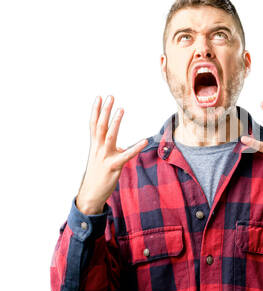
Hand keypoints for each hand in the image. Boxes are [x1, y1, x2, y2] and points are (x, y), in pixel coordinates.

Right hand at [75, 96, 147, 214]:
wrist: (91, 193)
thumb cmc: (99, 174)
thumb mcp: (103, 158)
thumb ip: (111, 148)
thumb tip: (120, 144)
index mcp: (95, 145)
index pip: (94, 124)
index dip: (96, 110)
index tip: (99, 97)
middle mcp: (98, 148)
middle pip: (100, 125)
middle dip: (106, 110)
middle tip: (110, 96)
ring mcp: (105, 157)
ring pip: (110, 136)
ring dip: (116, 122)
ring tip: (122, 109)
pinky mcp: (114, 166)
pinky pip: (127, 155)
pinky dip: (136, 147)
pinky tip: (144, 140)